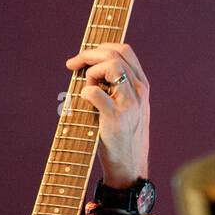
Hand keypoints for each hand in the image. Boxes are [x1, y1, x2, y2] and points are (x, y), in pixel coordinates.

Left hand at [65, 42, 148, 187]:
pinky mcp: (115, 118)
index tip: (83, 56)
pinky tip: (84, 102)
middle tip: (73, 65)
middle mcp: (138, 91)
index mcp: (141, 85)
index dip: (100, 47)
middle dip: (88, 55)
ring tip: (85, 88)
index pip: (124, 50)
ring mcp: (129, 104)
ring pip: (110, 67)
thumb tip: (89, 68)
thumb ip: (118, 86)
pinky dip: (84, 92)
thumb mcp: (129, 106)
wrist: (130, 167)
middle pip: (114, 54)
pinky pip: (94, 92)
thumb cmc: (122, 137)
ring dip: (90, 73)